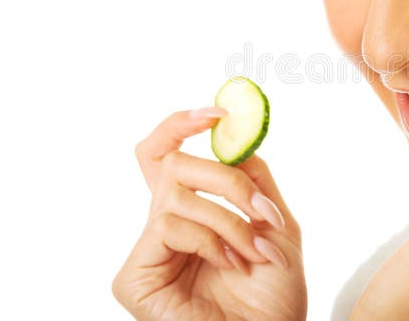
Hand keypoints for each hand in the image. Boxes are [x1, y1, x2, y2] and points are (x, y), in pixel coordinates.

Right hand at [112, 108, 306, 320]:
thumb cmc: (274, 295)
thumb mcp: (275, 223)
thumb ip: (254, 178)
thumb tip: (234, 137)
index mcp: (194, 212)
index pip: (166, 156)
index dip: (179, 126)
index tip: (217, 113)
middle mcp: (166, 227)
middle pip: (171, 164)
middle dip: (226, 179)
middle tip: (261, 209)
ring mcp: (148, 251)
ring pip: (175, 194)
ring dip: (229, 221)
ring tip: (254, 253)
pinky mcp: (133, 277)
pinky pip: (168, 225)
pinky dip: (211, 240)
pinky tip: (230, 266)